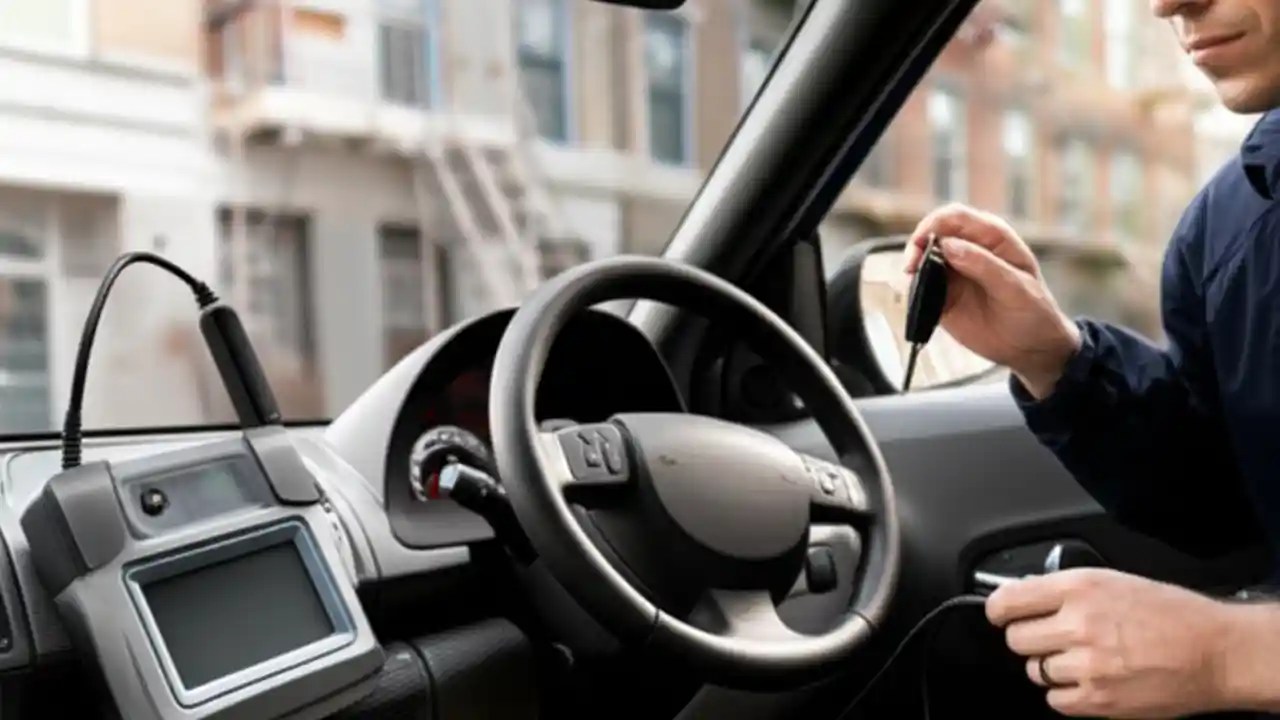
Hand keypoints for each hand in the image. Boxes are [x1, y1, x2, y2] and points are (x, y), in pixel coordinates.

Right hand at [904, 204, 1080, 397]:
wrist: (1031, 347)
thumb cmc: (1033, 312)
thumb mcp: (1016, 288)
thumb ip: (984, 265)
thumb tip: (948, 245)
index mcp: (992, 237)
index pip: (955, 217)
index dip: (933, 224)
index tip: (921, 243)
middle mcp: (969, 248)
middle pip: (932, 233)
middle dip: (916, 245)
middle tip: (911, 267)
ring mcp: (954, 271)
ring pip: (922, 259)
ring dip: (912, 268)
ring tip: (913, 283)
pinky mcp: (943, 295)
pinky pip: (921, 286)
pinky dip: (914, 290)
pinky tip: (919, 301)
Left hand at [986, 568, 1233, 718]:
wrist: (1216, 652)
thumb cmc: (1174, 614)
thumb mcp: (1114, 580)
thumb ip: (1066, 589)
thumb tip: (1027, 593)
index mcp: (1079, 589)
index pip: (1008, 600)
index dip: (999, 609)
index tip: (1001, 614)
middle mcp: (1078, 625)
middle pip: (1016, 639)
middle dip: (1029, 638)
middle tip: (1050, 637)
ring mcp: (1086, 665)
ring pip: (1034, 670)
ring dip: (1049, 666)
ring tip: (1079, 658)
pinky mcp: (1098, 700)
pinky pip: (1055, 700)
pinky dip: (1065, 693)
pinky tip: (1087, 680)